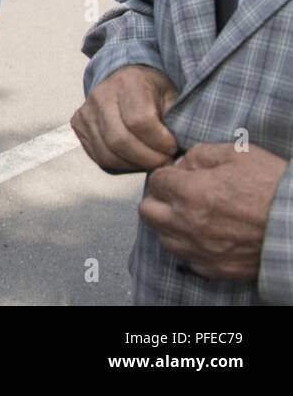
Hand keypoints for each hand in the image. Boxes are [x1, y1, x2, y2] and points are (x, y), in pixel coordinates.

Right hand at [71, 64, 178, 172]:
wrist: (125, 77)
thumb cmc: (152, 89)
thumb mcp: (171, 95)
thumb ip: (175, 119)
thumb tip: (180, 150)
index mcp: (127, 82)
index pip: (139, 121)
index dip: (159, 141)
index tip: (173, 147)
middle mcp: (101, 95)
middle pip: (119, 140)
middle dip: (147, 158)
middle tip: (164, 161)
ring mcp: (86, 111)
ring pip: (107, 153)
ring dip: (133, 164)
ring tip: (150, 160)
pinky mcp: (78, 125)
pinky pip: (98, 156)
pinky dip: (119, 164)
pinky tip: (134, 158)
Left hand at [139, 142, 288, 281]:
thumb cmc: (275, 187)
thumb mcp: (238, 154)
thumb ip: (200, 154)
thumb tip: (181, 164)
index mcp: (192, 193)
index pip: (156, 181)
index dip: (167, 175)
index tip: (178, 176)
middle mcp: (189, 224)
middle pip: (148, 211)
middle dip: (158, 199)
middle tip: (175, 195)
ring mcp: (201, 250)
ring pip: (163, 238)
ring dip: (170, 225)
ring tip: (189, 216)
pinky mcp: (215, 269)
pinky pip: (187, 259)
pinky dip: (190, 247)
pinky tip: (204, 236)